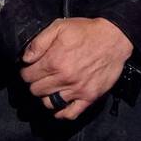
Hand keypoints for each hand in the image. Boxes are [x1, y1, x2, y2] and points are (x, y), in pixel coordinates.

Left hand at [19, 18, 133, 119]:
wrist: (115, 38)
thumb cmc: (87, 32)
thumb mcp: (60, 26)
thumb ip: (39, 42)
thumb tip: (25, 59)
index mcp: (54, 61)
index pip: (27, 76)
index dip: (26, 71)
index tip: (31, 69)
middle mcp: (64, 78)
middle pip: (35, 90)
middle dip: (35, 83)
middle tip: (41, 77)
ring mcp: (77, 90)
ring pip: (48, 103)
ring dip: (46, 96)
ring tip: (51, 88)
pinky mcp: (89, 97)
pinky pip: (70, 114)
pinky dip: (61, 113)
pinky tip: (60, 103)